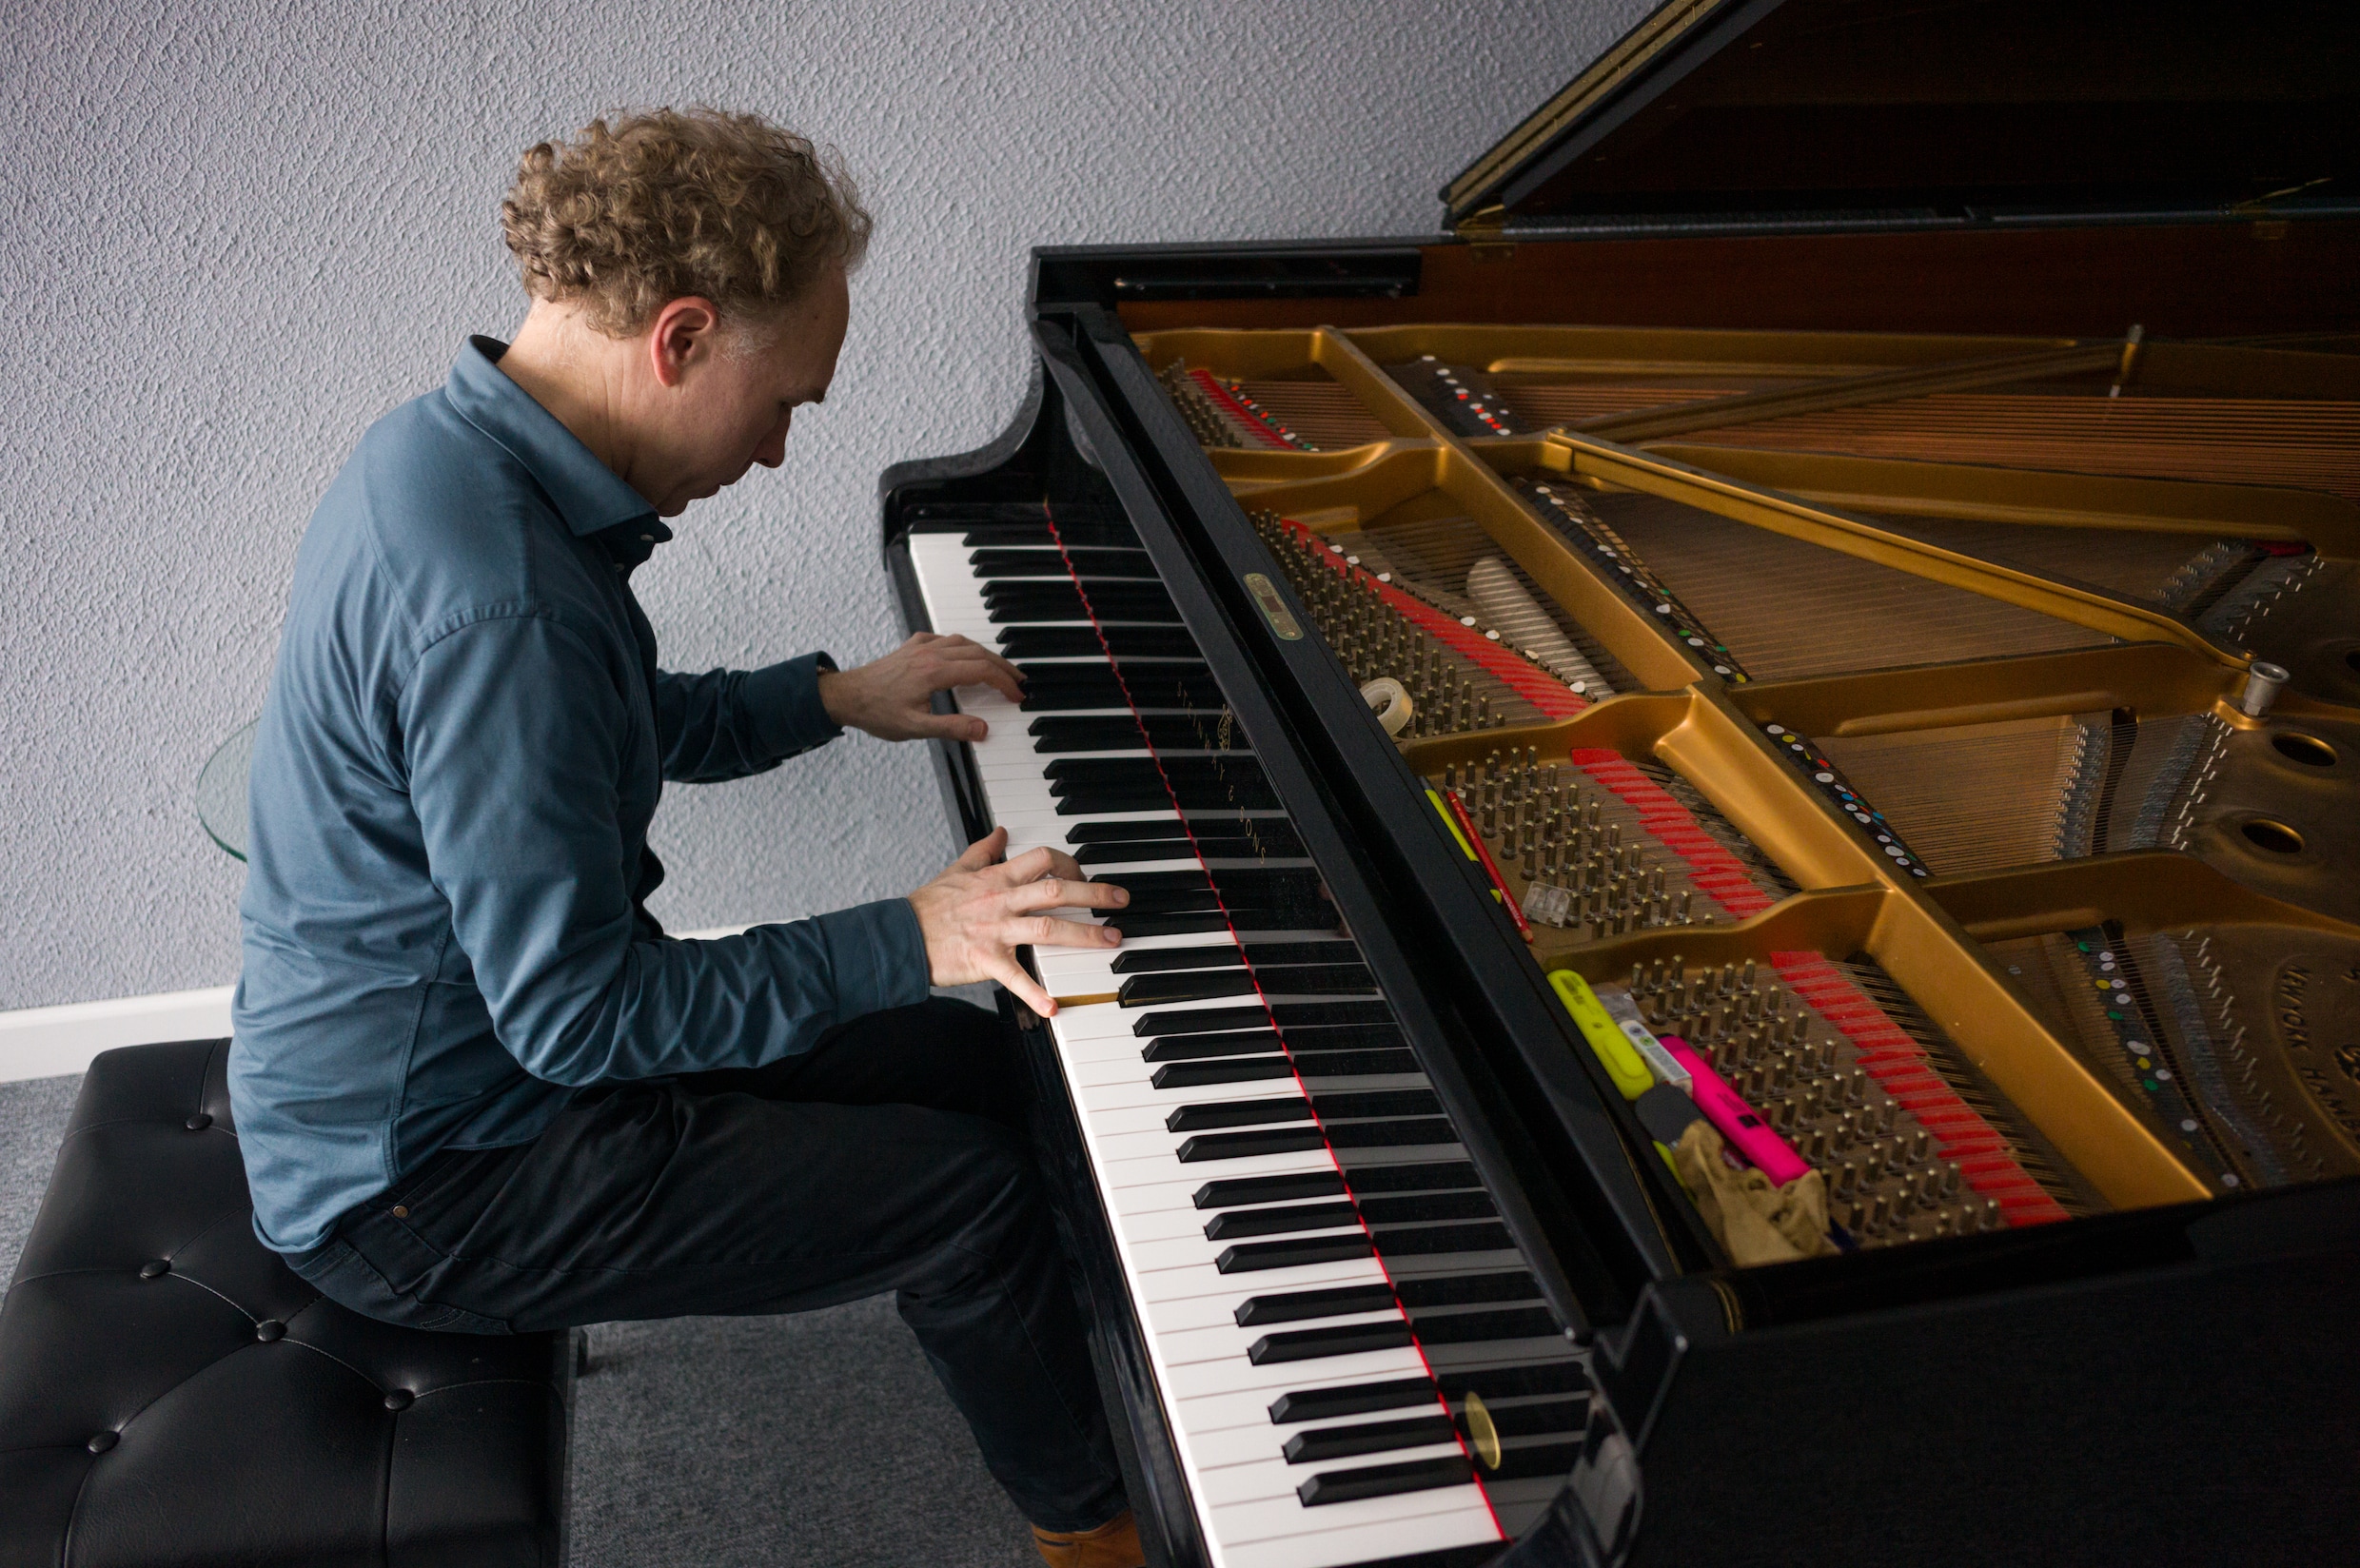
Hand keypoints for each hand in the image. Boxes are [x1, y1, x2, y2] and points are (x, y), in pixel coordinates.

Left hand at [818, 633, 1023, 741]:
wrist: (845, 696)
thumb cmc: (877, 712)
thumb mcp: (915, 728)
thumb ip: (951, 729)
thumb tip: (982, 729)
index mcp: (935, 672)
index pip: (981, 671)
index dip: (1004, 682)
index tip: (1017, 695)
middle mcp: (930, 654)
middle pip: (978, 653)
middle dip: (1002, 667)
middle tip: (1019, 681)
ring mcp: (920, 647)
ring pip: (963, 642)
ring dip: (985, 653)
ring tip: (998, 667)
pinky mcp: (911, 647)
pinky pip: (943, 638)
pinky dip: (961, 644)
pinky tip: (963, 653)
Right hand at [907, 828, 1127, 1016]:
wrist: (900, 936)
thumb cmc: (928, 906)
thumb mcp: (957, 870)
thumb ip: (983, 851)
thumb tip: (1002, 831)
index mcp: (996, 879)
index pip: (1041, 859)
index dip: (1069, 863)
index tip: (1084, 874)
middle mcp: (1001, 900)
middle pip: (1056, 890)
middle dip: (1094, 892)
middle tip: (1120, 900)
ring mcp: (995, 930)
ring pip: (1047, 927)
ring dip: (1083, 934)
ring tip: (1110, 941)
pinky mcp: (985, 959)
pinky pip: (1014, 977)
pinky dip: (1035, 993)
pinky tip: (1054, 1007)